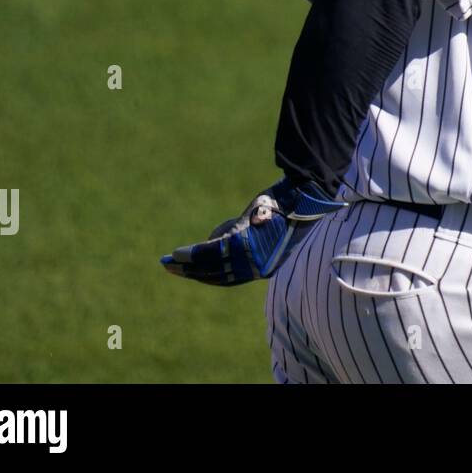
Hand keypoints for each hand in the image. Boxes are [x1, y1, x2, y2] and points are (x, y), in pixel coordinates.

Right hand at [160, 177, 344, 285]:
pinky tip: (178, 253)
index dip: (205, 276)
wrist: (301, 193)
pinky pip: (212, 251)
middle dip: (191, 273)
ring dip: (187, 264)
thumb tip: (212, 240)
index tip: (187, 272)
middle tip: (169, 267)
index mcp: (263, 267)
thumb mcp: (258, 226)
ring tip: (169, 261)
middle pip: (217, 276)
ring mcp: (251, 254)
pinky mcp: (244, 238)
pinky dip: (193, 253)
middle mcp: (257, 267)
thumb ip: (236, 235)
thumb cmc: (283, 206)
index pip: (228, 279)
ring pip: (211, 265)